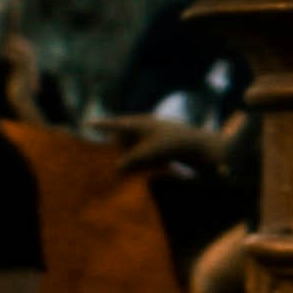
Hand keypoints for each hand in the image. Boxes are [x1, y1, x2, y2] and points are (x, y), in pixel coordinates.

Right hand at [92, 112, 218, 175]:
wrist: (205, 149)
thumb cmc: (174, 147)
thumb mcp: (147, 156)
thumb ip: (129, 163)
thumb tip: (117, 170)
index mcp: (141, 123)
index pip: (116, 124)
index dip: (101, 125)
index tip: (87, 123)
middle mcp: (149, 126)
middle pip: (127, 139)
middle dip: (123, 149)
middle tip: (125, 159)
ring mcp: (159, 135)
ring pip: (139, 148)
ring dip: (138, 159)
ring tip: (145, 165)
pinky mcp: (168, 145)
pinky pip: (151, 154)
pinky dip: (150, 161)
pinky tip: (160, 167)